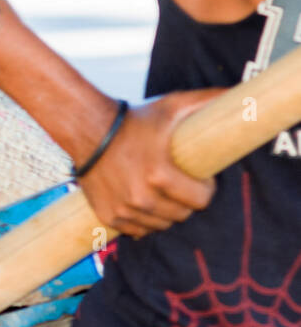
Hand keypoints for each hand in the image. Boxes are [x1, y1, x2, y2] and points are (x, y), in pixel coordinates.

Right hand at [77, 89, 221, 238]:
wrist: (87, 130)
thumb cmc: (134, 119)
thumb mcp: (172, 107)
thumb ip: (207, 101)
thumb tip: (239, 95)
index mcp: (160, 175)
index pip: (201, 200)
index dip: (205, 189)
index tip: (199, 179)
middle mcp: (141, 197)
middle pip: (182, 215)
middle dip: (186, 201)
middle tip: (179, 185)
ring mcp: (123, 210)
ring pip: (161, 225)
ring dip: (165, 213)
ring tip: (160, 193)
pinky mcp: (109, 216)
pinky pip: (138, 231)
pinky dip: (143, 221)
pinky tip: (142, 203)